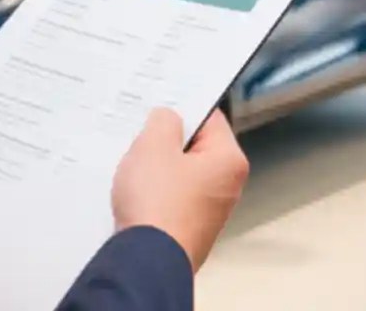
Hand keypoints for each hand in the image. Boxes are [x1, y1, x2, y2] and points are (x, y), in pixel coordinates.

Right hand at [112, 108, 248, 270]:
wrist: (147, 260)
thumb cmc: (157, 203)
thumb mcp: (154, 145)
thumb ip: (163, 121)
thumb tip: (167, 119)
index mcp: (229, 160)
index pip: (209, 117)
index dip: (181, 107)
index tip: (158, 106)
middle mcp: (226, 185)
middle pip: (194, 146)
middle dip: (165, 142)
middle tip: (142, 140)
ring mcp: (208, 209)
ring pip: (180, 172)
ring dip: (156, 168)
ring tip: (136, 171)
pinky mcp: (188, 227)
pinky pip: (171, 197)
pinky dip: (154, 192)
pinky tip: (136, 195)